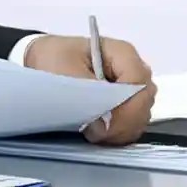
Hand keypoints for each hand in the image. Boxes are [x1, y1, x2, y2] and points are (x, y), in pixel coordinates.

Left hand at [24, 34, 156, 145]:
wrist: (42, 61)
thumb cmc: (53, 60)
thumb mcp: (64, 71)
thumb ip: (87, 94)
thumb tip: (105, 121)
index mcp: (121, 53)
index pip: (138, 81)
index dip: (125, 107)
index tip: (102, 124)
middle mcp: (133, 69)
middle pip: (144, 100)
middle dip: (124, 122)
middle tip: (96, 133)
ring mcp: (132, 87)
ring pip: (142, 114)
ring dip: (122, 130)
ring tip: (95, 133)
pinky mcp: (128, 103)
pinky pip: (134, 123)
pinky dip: (120, 133)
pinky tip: (101, 134)